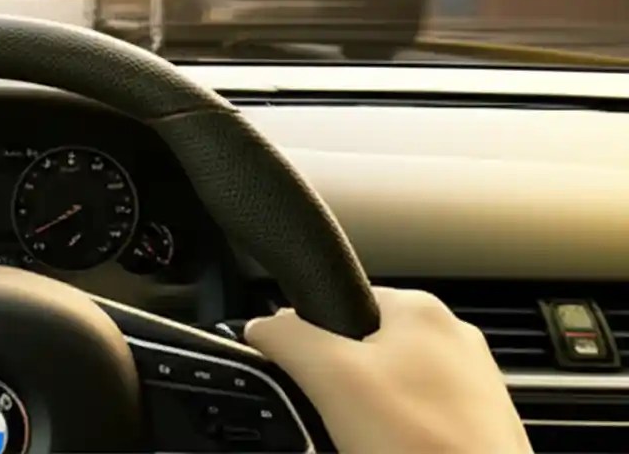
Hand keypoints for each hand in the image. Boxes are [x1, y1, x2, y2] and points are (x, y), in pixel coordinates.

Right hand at [246, 287, 531, 453]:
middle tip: (338, 419)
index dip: (309, 340)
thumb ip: (287, 337)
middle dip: (343, 386)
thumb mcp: (330, 376)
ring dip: (370, 416)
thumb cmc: (421, 444)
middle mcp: (454, 338)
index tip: (306, 378)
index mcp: (421, 309)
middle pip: (363, 351)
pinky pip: (417, 422)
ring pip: (390, 391)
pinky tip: (394, 453)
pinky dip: (399, 438)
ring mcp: (473, 385)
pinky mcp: (479, 428)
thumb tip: (262, 327)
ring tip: (369, 443)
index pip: (339, 302)